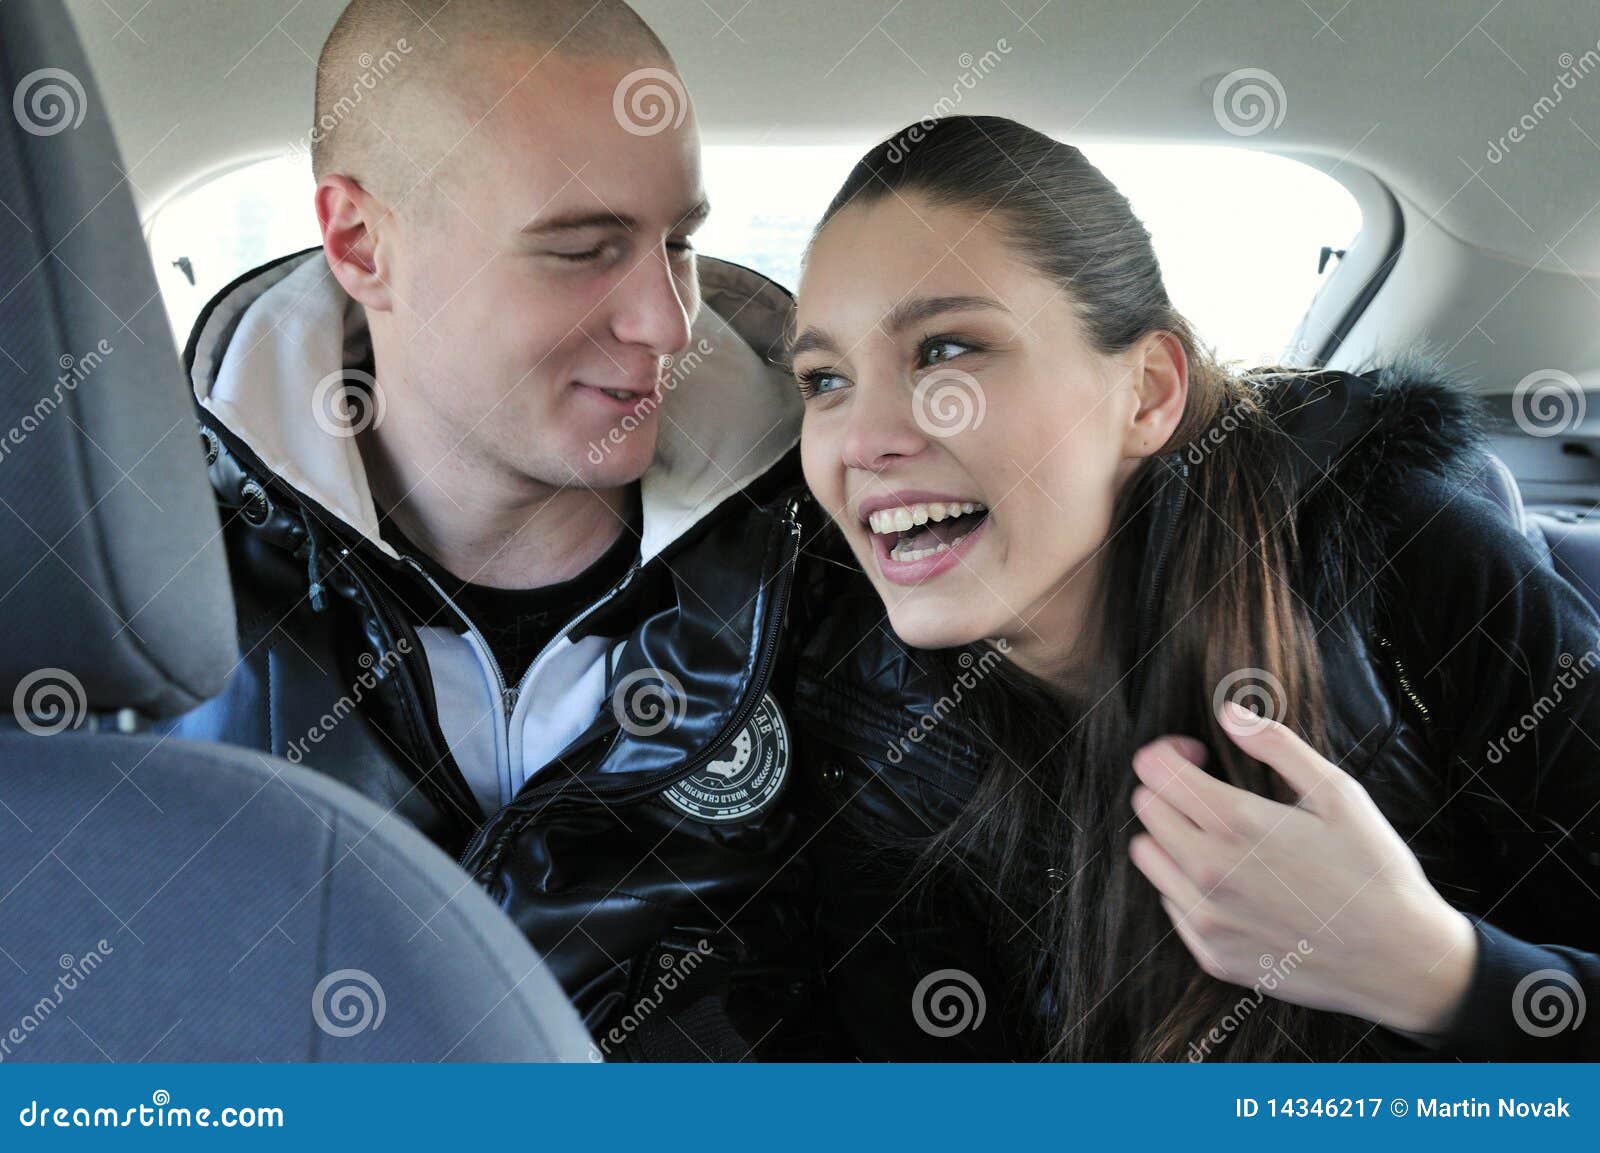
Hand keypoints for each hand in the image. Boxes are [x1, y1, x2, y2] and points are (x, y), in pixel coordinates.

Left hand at [1127, 701, 1478, 1037]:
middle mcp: (1208, 873)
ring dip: (1169, 838)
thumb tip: (1229, 713)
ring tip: (1217, 839)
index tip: (1198, 756)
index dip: (1170, 752)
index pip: (1153, 770)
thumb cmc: (1376, 871)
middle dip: (1168, 790)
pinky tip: (1231, 884)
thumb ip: (1276, 745)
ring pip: (1148, 858)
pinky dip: (1186, 886)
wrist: (1401, 962)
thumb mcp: (1339, 793)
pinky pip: (1170, 905)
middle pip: (1144, 809)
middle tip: (1208, 793)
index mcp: (1236, 824)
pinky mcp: (1211, 955)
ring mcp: (1206, 919)